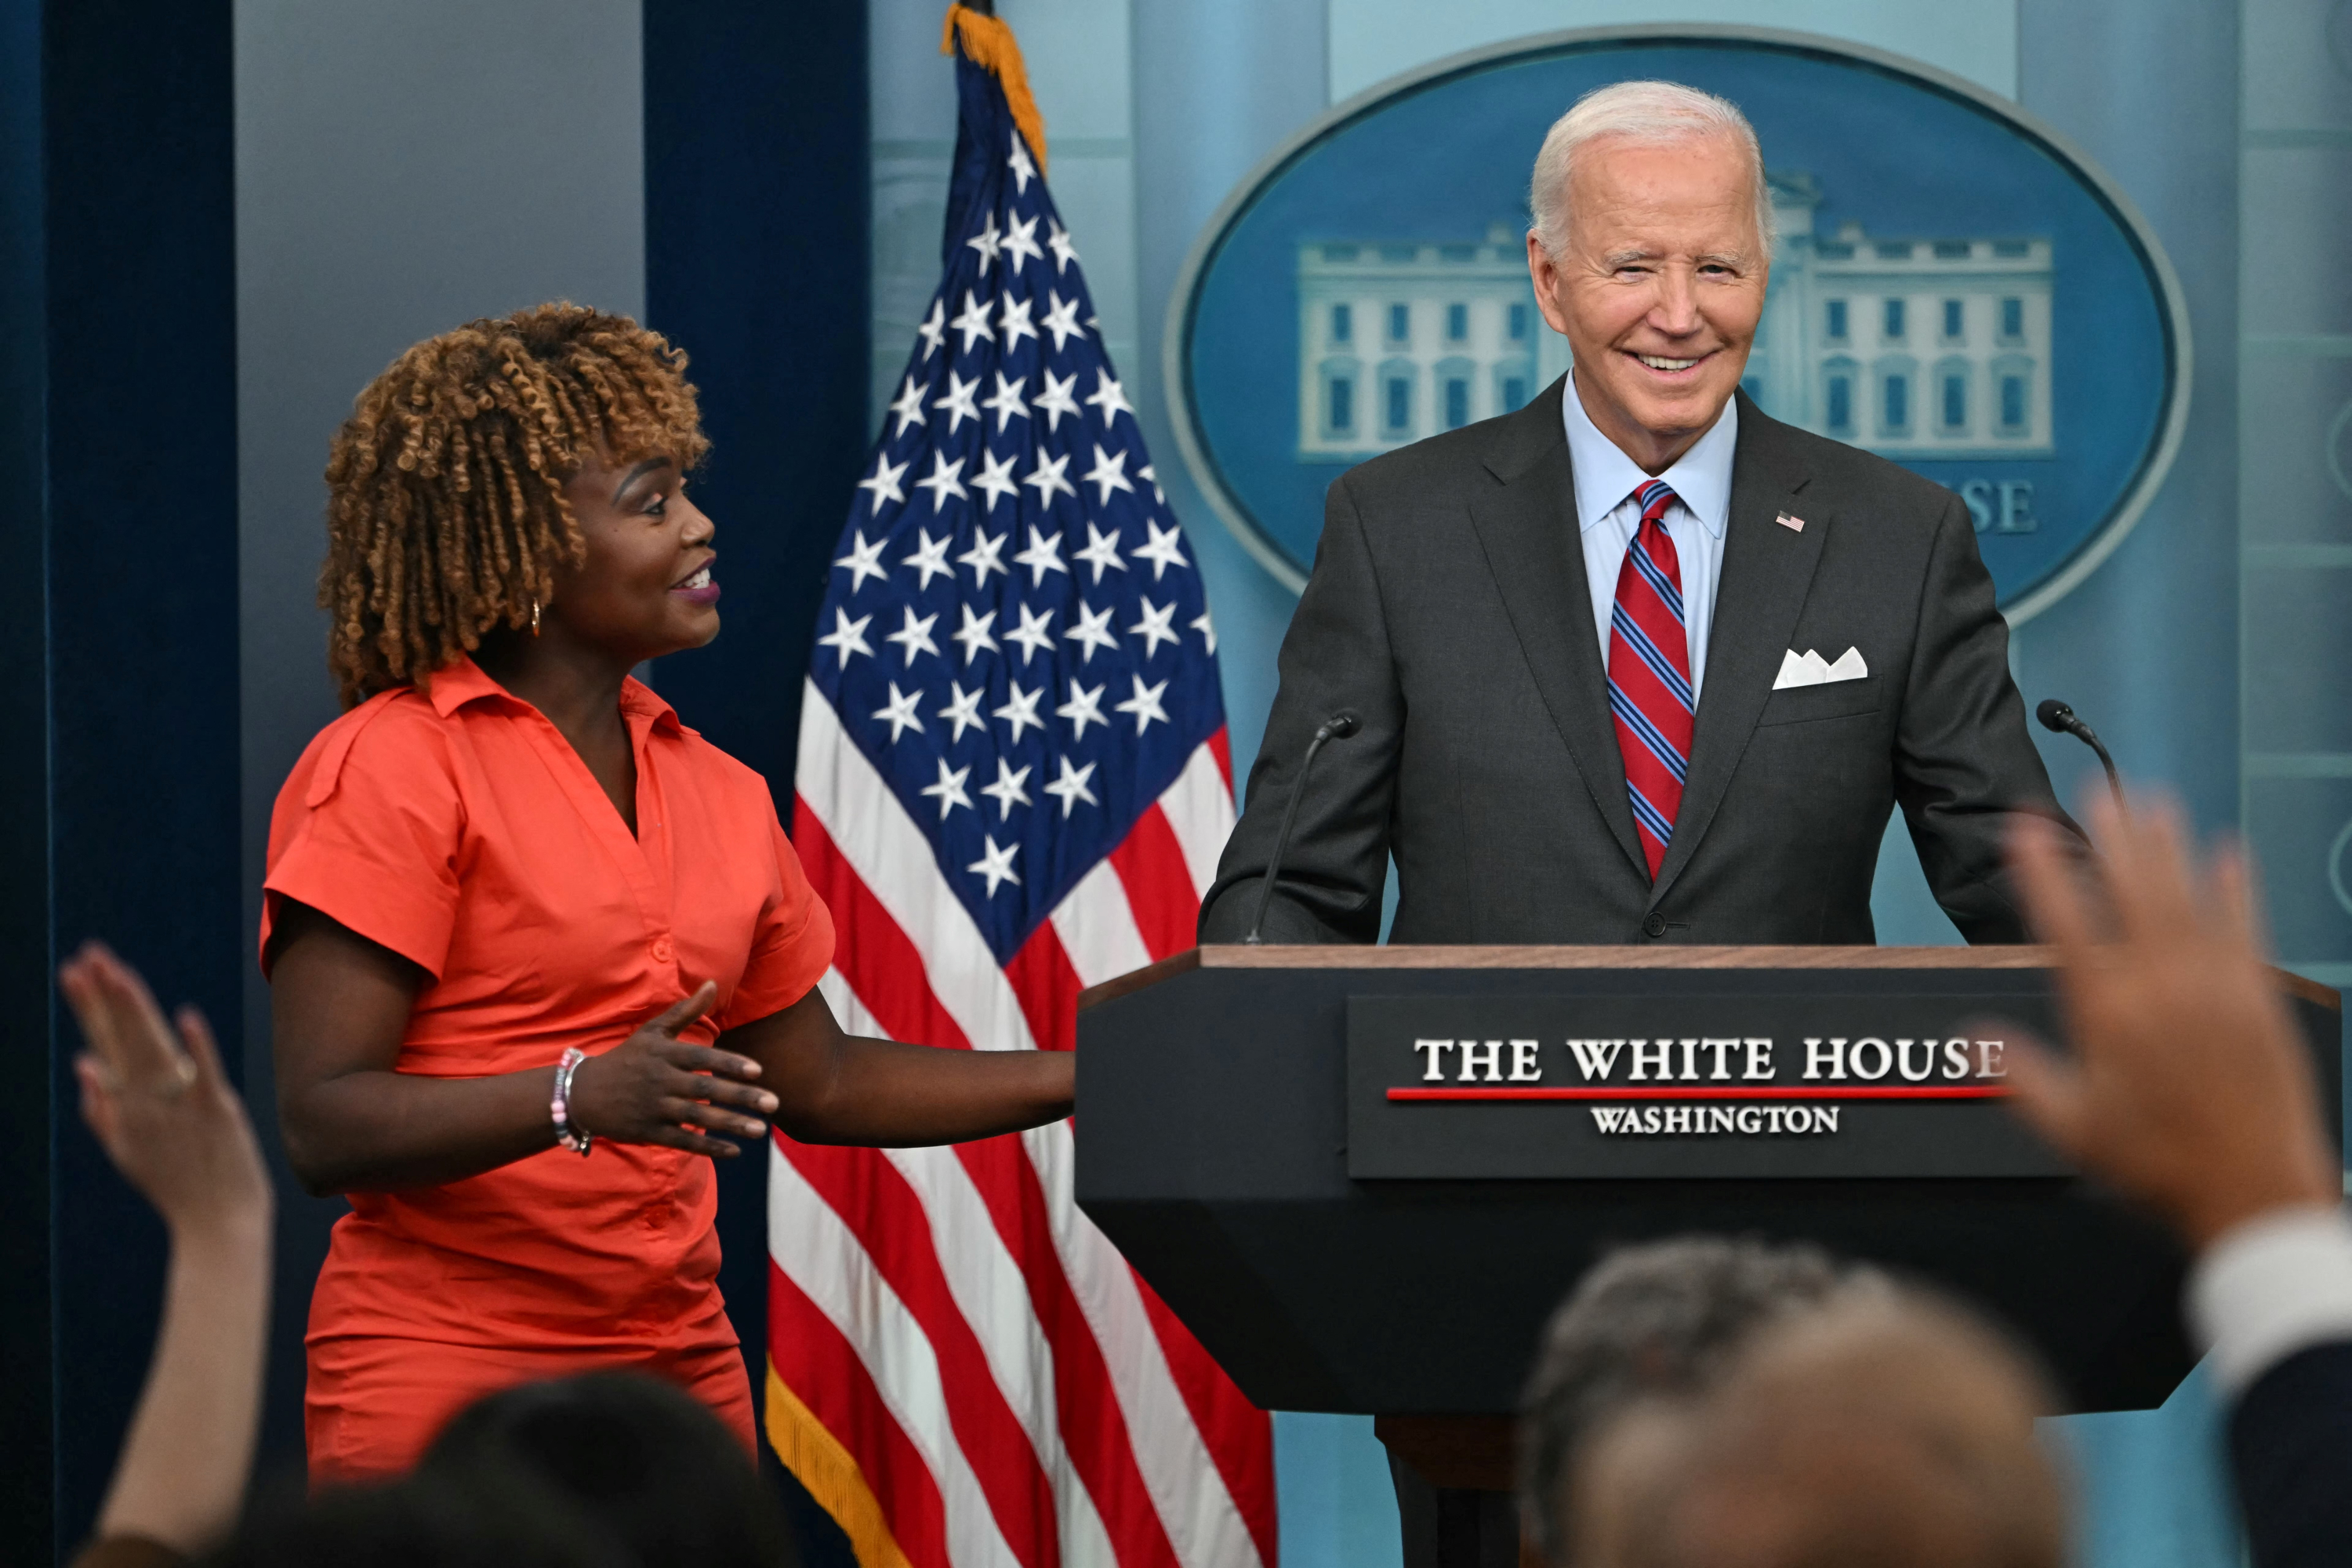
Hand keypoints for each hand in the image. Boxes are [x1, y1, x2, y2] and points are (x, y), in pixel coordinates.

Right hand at [60, 941, 270, 1241]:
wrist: (218, 1225)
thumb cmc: (177, 1184)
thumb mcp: (127, 1150)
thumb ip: (102, 1109)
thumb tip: (83, 1062)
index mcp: (126, 1107)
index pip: (104, 1044)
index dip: (92, 1006)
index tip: (75, 971)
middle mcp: (147, 1103)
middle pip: (123, 1038)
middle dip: (105, 996)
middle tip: (89, 955)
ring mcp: (181, 1106)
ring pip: (153, 1048)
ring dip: (136, 1010)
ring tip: (119, 972)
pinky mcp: (217, 1112)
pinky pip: (205, 1073)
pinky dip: (196, 1048)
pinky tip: (186, 1018)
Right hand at [565, 981, 779, 1157]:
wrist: (584, 1094)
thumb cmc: (627, 1058)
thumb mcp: (653, 1031)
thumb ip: (685, 1011)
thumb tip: (711, 983)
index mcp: (665, 1055)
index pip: (702, 1059)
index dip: (729, 1065)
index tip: (758, 1072)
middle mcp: (661, 1081)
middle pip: (706, 1089)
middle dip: (741, 1097)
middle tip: (773, 1104)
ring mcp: (655, 1109)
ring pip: (698, 1118)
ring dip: (731, 1124)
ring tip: (760, 1130)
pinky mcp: (649, 1132)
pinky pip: (683, 1141)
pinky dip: (708, 1147)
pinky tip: (735, 1151)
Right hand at [2000, 795, 2338, 1250]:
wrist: (2252, 1191)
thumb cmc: (2162, 1166)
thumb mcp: (2073, 1130)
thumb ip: (2021, 1076)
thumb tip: (1975, 1038)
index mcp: (2109, 1017)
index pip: (2067, 924)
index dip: (2042, 872)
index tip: (2024, 829)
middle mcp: (2162, 991)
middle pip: (2132, 894)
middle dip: (2112, 837)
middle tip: (2098, 790)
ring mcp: (2215, 990)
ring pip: (2187, 899)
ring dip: (2168, 847)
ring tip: (2153, 802)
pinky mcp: (2258, 999)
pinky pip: (2245, 926)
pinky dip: (2235, 886)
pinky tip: (2228, 853)